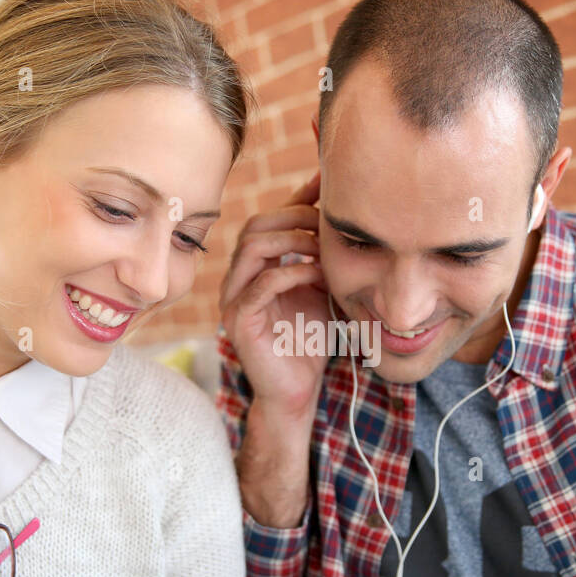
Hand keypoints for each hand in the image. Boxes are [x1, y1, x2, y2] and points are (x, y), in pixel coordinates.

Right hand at [219, 171, 329, 418]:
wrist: (297, 391)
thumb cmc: (309, 341)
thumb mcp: (320, 290)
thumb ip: (323, 257)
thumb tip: (342, 220)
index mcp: (255, 268)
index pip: (270, 220)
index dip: (297, 199)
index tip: (328, 185)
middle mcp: (238, 278)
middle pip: (256, 225)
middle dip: (295, 216)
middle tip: (328, 221)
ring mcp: (234, 298)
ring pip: (253, 247)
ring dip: (293, 241)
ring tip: (323, 248)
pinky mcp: (239, 321)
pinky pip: (262, 284)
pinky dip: (293, 272)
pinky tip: (317, 274)